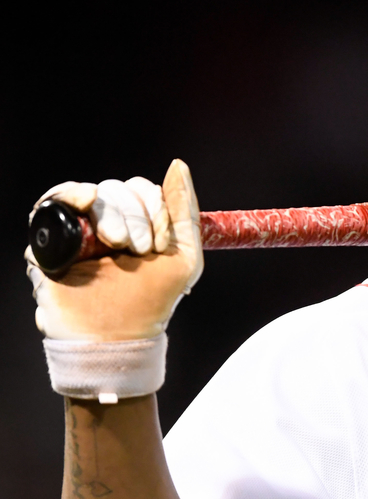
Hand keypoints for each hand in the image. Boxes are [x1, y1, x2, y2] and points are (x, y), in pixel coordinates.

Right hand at [26, 159, 202, 341]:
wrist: (115, 334)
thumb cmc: (152, 300)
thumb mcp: (185, 254)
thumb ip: (184, 209)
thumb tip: (178, 164)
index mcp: (139, 224)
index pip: (144, 191)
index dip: (155, 210)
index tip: (159, 245)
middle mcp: (108, 222)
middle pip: (120, 189)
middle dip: (135, 217)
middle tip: (138, 250)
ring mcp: (80, 229)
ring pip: (95, 194)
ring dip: (111, 215)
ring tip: (115, 246)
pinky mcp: (51, 239)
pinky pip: (53, 200)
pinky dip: (69, 193)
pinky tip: (86, 200)